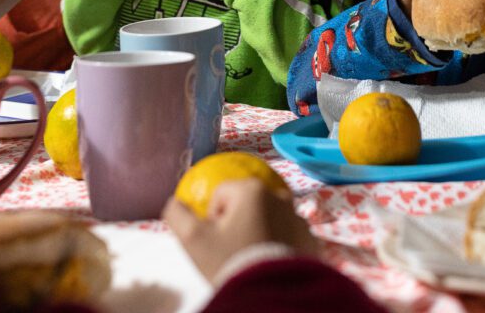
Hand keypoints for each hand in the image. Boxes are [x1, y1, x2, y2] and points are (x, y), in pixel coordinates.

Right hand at [162, 178, 316, 282]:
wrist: (271, 295)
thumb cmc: (230, 262)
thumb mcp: (193, 240)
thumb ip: (177, 214)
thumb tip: (174, 201)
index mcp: (252, 190)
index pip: (221, 195)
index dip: (213, 218)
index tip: (217, 241)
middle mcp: (280, 196)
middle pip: (246, 205)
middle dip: (237, 223)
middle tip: (232, 251)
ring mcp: (298, 218)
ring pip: (268, 219)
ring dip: (258, 232)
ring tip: (252, 258)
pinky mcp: (310, 239)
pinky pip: (287, 235)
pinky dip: (278, 244)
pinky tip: (270, 262)